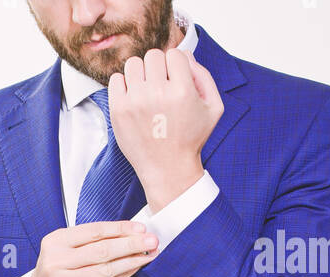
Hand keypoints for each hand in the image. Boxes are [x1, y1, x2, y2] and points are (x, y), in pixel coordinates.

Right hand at [31, 221, 158, 276]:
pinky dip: (124, 275)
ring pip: (106, 269)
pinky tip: (135, 268)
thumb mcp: (64, 248)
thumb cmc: (58, 270)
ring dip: (132, 261)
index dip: (120, 229)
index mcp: (55, 242)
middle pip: (102, 250)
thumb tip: (128, 232)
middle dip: (131, 244)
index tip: (139, 228)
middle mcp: (58, 261)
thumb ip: (89, 239)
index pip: (94, 231)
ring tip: (148, 254)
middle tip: (151, 240)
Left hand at [109, 48, 222, 211]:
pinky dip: (123, 84)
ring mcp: (135, 101)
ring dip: (141, 73)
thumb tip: (185, 54)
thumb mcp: (213, 107)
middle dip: (159, 68)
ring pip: (133, 64)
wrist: (167, 168)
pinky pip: (115, 79)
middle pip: (153, 55)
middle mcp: (157, 93)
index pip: (175, 54)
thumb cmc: (191, 138)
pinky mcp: (118, 110)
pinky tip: (133, 97)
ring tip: (146, 90)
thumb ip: (204, 75)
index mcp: (182, 90)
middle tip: (161, 86)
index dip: (176, 65)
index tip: (176, 80)